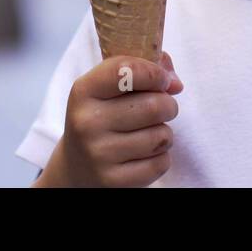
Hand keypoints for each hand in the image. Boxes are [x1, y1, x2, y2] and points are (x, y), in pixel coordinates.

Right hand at [36, 52, 182, 187]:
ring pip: (162, 135)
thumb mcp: (108, 87)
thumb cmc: (101, 116)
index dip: (155, 73)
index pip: (126, 71)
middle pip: (154, 105)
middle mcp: (87, 122)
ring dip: (164, 133)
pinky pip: (161, 163)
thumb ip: (142, 69)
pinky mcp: (114, 181)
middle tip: (161, 108)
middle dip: (168, 104)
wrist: (76, 166)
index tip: (163, 80)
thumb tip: (175, 83)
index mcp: (84, 91)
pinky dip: (161, 157)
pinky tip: (143, 154)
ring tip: (148, 133)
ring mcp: (99, 154)